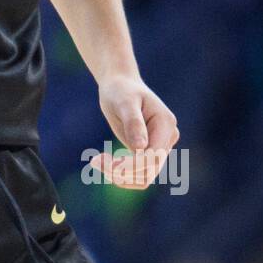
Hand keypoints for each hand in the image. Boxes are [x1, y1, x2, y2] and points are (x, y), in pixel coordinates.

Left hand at [89, 73, 179, 189]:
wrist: (120, 85)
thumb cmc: (121, 90)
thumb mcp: (124, 103)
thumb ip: (133, 123)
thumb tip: (141, 148)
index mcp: (166, 124)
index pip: (153, 156)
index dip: (131, 165)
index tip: (106, 162)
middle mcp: (167, 138)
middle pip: (150, 170)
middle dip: (123, 171)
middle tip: (95, 161)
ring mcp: (160, 147)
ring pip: (144, 177)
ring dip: (121, 176)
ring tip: (96, 162)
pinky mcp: (148, 153)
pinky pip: (138, 173)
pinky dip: (121, 174)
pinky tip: (103, 164)